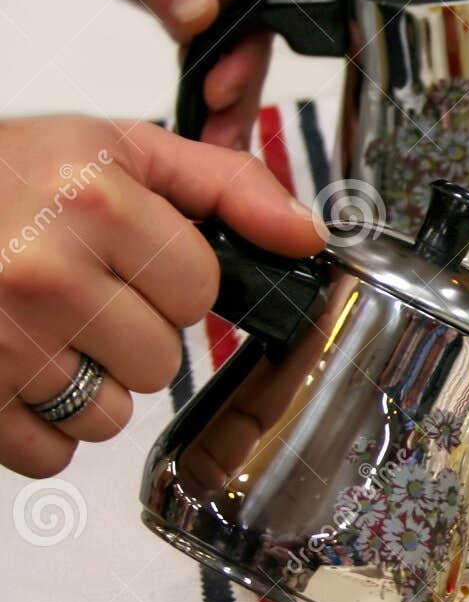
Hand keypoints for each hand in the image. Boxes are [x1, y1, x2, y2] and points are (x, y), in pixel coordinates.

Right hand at [0, 117, 323, 476]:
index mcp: (91, 198)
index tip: (128, 259)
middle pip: (161, 360)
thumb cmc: (1, 178)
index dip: (173, 281)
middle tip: (78, 295)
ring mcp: (1, 339)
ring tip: (43, 331)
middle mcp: (44, 269)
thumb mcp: (113, 147)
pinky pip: (51, 454)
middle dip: (131, 334)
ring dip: (87, 387)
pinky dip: (39, 428)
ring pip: (111, 416)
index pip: (200, 291)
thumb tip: (306, 235)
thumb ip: (223, 184)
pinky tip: (16, 372)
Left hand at [50, 0, 273, 150]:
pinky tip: (209, 123)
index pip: (258, 5)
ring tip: (219, 146)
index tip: (221, 92)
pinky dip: (209, 86)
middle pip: (254, 41)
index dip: (243, 54)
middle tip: (223, 141)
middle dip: (240, 94)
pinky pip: (213, 52)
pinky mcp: (204, 8)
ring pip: (238, 55)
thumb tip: (201, 23)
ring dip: (229, 102)